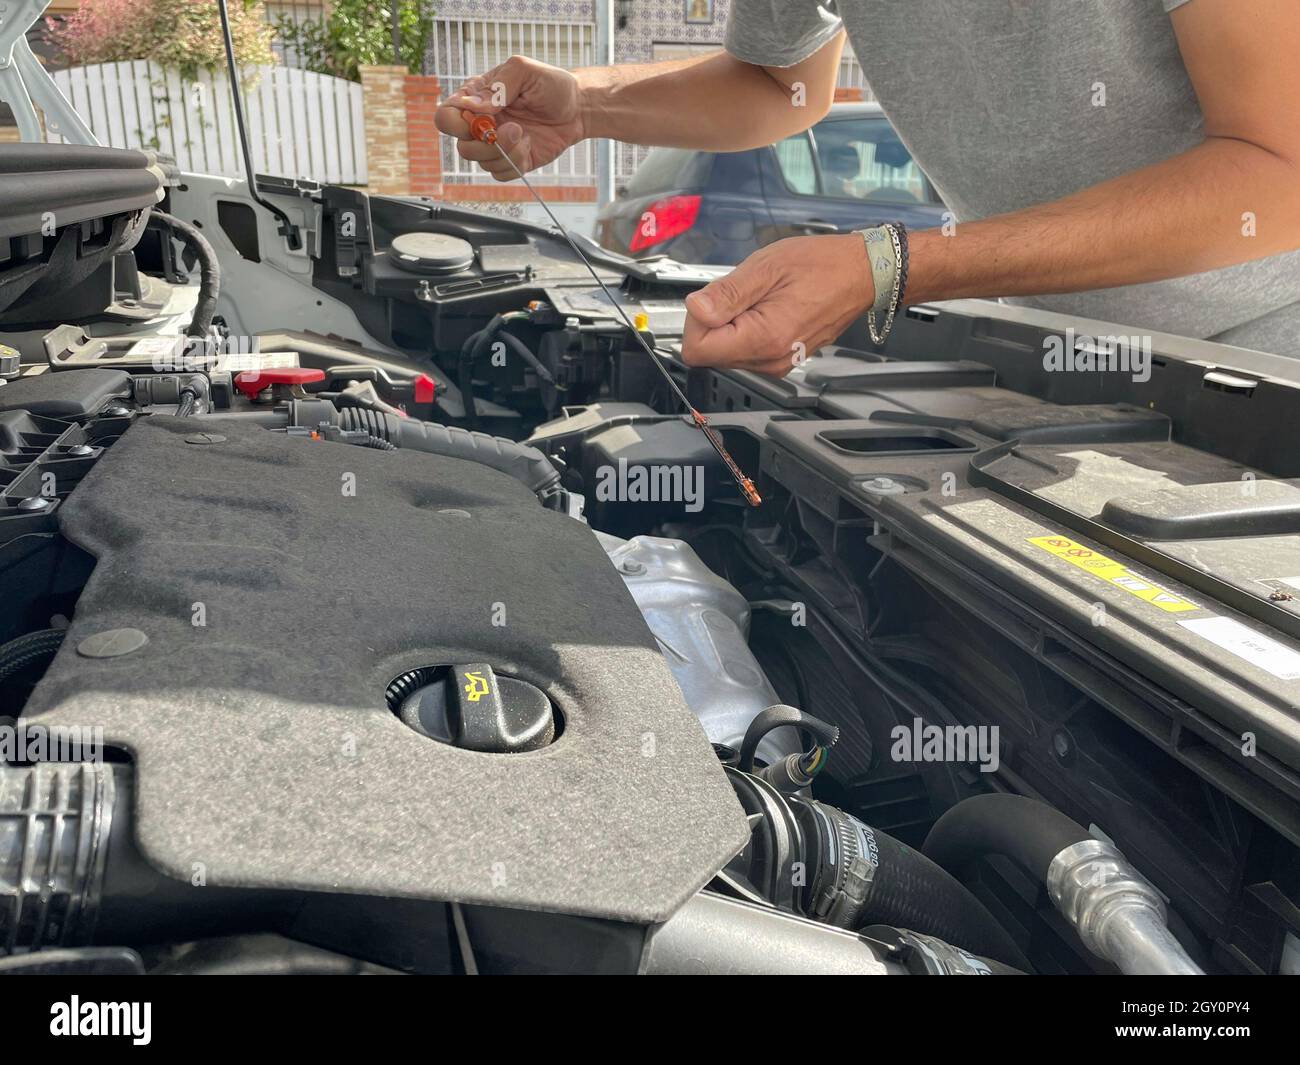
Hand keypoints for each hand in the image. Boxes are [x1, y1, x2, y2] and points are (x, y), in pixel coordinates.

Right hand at [436, 56, 586, 180]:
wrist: (577, 108)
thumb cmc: (550, 85)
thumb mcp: (524, 70)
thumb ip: (499, 86)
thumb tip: (476, 107)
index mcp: (475, 98)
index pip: (445, 117)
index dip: (456, 125)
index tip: (484, 120)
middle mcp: (481, 123)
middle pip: (462, 148)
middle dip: (487, 143)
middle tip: (513, 128)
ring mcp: (495, 144)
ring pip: (482, 163)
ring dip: (506, 152)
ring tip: (524, 134)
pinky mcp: (512, 161)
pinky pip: (500, 174)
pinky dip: (515, 164)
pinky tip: (528, 146)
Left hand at [681, 235, 874, 377]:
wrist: (861, 274)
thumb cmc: (822, 265)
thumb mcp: (766, 268)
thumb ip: (726, 293)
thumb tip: (695, 309)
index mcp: (763, 339)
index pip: (696, 350)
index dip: (696, 321)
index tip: (716, 298)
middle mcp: (769, 361)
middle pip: (709, 353)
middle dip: (714, 321)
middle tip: (744, 293)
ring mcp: (776, 364)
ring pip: (725, 353)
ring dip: (731, 324)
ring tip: (760, 299)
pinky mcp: (781, 360)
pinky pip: (745, 350)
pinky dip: (746, 329)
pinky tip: (767, 308)